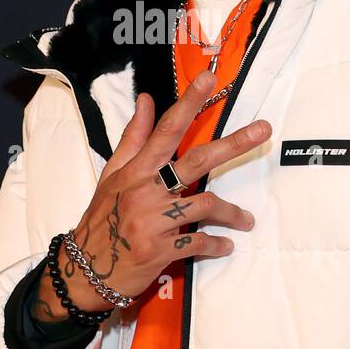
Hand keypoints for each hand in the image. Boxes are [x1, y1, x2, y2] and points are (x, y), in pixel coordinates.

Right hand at [39, 70, 270, 317]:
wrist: (85, 270)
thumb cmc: (102, 217)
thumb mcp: (113, 175)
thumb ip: (134, 137)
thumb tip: (147, 99)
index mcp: (136, 170)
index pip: (166, 129)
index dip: (188, 102)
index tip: (208, 78)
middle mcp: (146, 190)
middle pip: (197, 160)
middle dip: (234, 144)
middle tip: (264, 130)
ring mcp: (154, 221)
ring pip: (206, 205)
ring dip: (232, 214)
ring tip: (246, 220)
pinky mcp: (161, 250)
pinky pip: (199, 242)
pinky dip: (216, 244)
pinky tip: (225, 245)